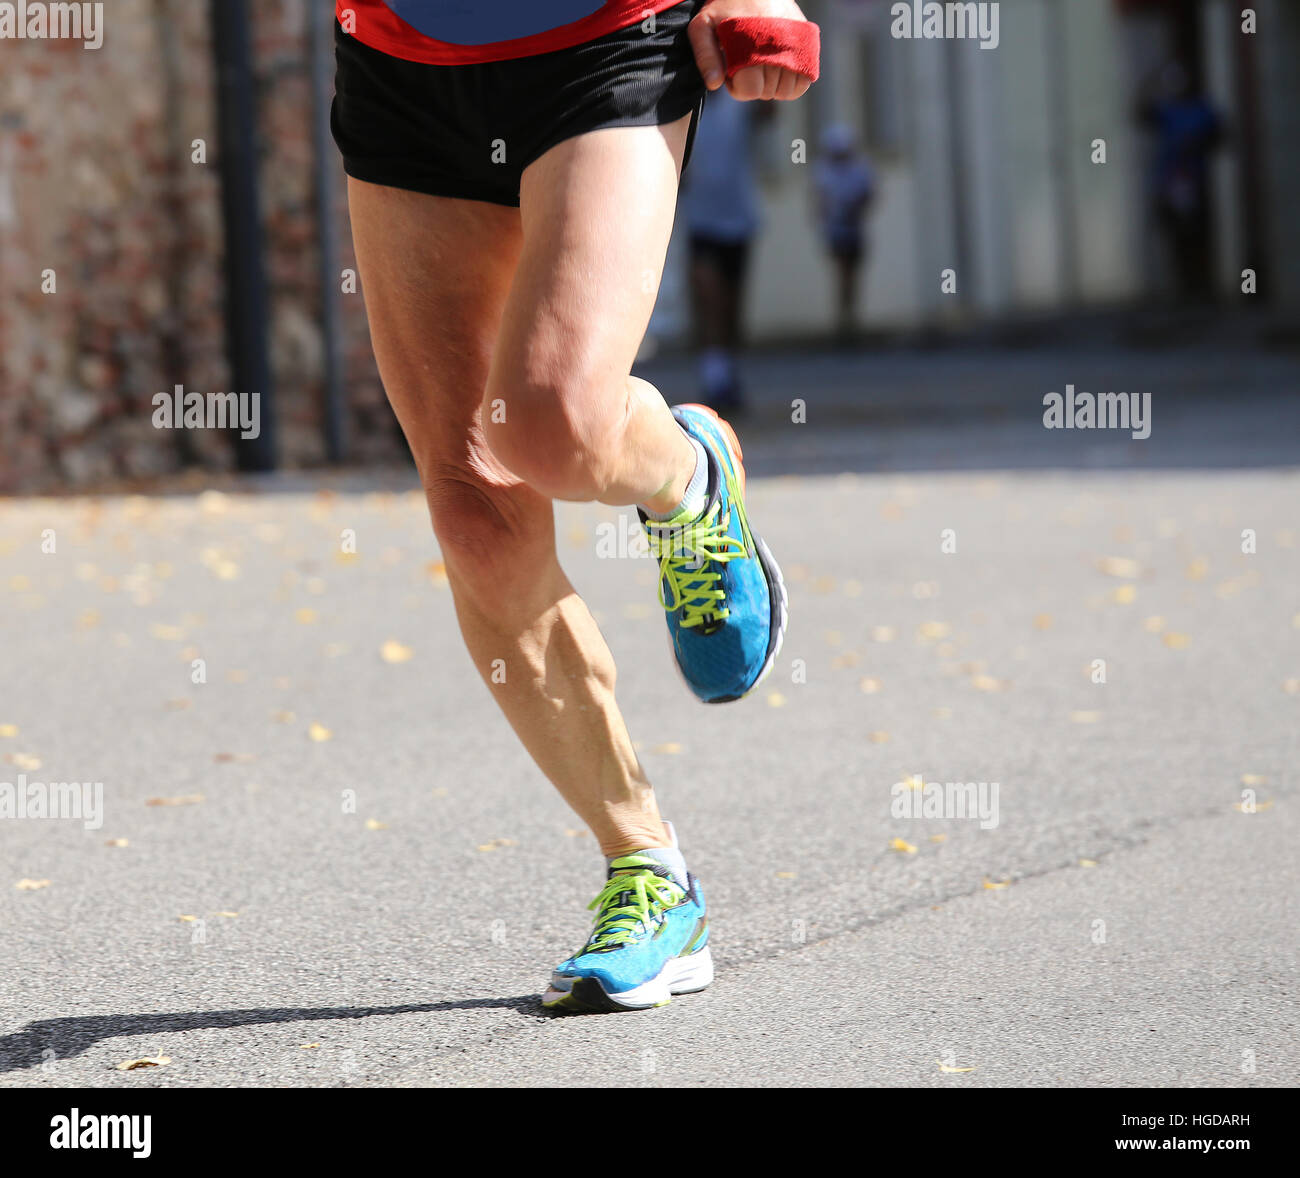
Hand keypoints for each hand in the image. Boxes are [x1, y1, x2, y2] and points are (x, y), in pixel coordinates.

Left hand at [688, 0, 813, 101]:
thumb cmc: (724, 7)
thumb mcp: (703, 25)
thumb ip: (705, 56)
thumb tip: (714, 84)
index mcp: (751, 40)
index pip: (750, 89)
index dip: (737, 87)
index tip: (732, 71)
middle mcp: (778, 42)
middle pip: (767, 92)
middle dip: (753, 86)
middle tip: (745, 66)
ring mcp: (796, 43)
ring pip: (786, 91)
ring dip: (772, 87)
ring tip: (761, 67)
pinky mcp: (807, 42)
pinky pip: (803, 82)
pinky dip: (791, 84)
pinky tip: (777, 71)